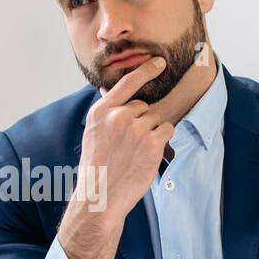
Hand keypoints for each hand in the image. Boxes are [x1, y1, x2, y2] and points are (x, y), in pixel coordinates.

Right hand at [58, 57, 174, 258]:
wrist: (100, 196)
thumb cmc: (97, 169)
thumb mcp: (92, 134)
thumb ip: (105, 114)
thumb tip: (111, 94)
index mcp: (100, 112)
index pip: (126, 84)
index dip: (145, 71)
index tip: (159, 62)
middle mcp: (118, 116)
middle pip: (143, 107)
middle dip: (142, 122)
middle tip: (129, 146)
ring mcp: (136, 128)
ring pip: (156, 119)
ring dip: (152, 134)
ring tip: (135, 154)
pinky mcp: (152, 142)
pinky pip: (166, 130)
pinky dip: (162, 141)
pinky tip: (147, 155)